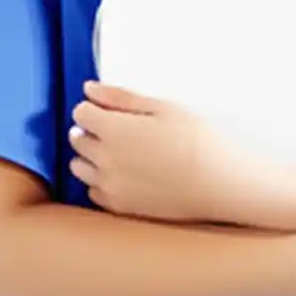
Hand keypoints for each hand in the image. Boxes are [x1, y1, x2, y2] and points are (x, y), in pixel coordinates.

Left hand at [69, 81, 236, 221]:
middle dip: (91, 130)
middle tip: (121, 130)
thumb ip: (121, 97)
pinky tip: (125, 176)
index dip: (95, 107)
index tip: (113, 110)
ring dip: (91, 157)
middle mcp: (103, 159)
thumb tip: (89, 88)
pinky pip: (94, 192)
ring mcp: (109, 186)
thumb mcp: (164, 108)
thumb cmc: (197, 140)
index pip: (81, 112)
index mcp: (113, 129)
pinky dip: (101, 182)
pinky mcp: (119, 206)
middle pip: (77, 139)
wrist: (219, 184)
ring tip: (120, 154)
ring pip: (79, 167)